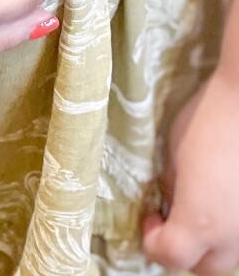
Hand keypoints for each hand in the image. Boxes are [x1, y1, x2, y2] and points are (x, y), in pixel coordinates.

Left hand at [143, 73, 238, 272]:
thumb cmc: (205, 120)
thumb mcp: (173, 156)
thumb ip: (172, 190)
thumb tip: (173, 203)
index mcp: (201, 223)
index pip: (170, 256)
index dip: (152, 238)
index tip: (150, 214)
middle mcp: (231, 237)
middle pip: (203, 266)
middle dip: (183, 250)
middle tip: (171, 218)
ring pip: (228, 255)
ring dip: (209, 243)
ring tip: (199, 209)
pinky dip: (229, 228)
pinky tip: (221, 199)